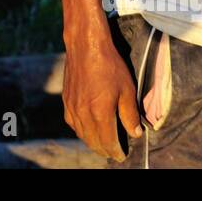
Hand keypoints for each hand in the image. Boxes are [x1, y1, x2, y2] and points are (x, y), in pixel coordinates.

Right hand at [61, 31, 142, 160]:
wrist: (85, 45)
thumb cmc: (109, 65)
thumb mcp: (127, 89)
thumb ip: (130, 114)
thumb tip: (135, 133)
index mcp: (100, 113)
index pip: (108, 142)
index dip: (116, 152)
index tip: (122, 155)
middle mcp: (83, 114)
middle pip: (93, 142)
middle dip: (104, 150)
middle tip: (113, 152)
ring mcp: (72, 107)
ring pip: (81, 134)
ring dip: (92, 142)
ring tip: (102, 144)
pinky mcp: (66, 99)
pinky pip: (72, 122)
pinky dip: (80, 130)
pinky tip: (86, 128)